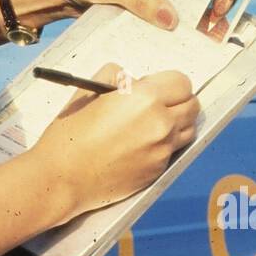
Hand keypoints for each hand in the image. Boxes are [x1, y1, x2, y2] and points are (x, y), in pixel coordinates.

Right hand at [35, 62, 199, 218]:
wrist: (63, 178)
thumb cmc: (70, 134)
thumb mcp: (89, 91)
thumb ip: (116, 78)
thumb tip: (132, 80)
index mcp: (144, 98)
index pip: (182, 82)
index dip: (168, 82)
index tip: (156, 86)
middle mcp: (160, 123)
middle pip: (192, 105)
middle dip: (177, 100)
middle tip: (157, 103)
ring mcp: (162, 149)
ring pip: (188, 128)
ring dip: (177, 122)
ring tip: (151, 124)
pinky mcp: (158, 170)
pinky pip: (173, 149)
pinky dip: (164, 143)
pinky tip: (140, 144)